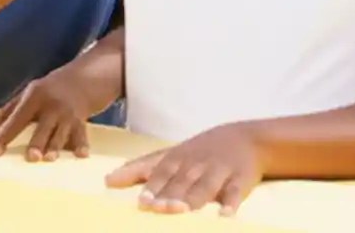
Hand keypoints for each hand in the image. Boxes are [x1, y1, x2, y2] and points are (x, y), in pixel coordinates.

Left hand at [0, 67, 107, 161]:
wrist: (81, 80)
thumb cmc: (46, 91)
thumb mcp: (26, 95)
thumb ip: (6, 114)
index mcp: (34, 97)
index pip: (16, 118)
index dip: (4, 134)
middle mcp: (51, 105)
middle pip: (42, 127)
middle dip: (37, 142)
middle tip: (30, 157)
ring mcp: (68, 114)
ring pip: (60, 134)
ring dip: (55, 146)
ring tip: (49, 159)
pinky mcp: (81, 122)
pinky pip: (81, 135)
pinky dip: (82, 144)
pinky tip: (82, 155)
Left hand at [104, 123, 263, 215]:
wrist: (246, 138)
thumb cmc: (200, 150)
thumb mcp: (171, 154)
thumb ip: (141, 167)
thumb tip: (108, 180)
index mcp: (177, 158)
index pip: (161, 172)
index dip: (152, 187)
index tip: (142, 202)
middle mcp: (196, 164)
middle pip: (181, 182)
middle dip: (169, 195)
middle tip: (158, 209)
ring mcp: (218, 171)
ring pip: (205, 186)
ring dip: (193, 199)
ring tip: (183, 211)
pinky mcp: (240, 179)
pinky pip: (235, 192)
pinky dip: (230, 203)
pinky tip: (225, 216)